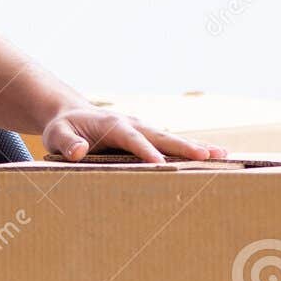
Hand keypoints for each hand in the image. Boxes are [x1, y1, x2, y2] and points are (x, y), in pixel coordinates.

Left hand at [41, 105, 229, 164]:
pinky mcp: (148, 137)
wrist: (71, 115)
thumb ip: (66, 142)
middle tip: (209, 156)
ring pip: (173, 139)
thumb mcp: (56, 134)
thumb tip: (78, 152)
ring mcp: (144, 129)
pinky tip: (213, 158)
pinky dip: (192, 150)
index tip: (161, 165)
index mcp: (113, 124)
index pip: (132, 139)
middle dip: (185, 146)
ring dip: (197, 147)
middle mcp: (134, 124)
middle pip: (163, 136)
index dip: (146, 152)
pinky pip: (172, 144)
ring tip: (224, 156)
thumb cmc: (63, 128)